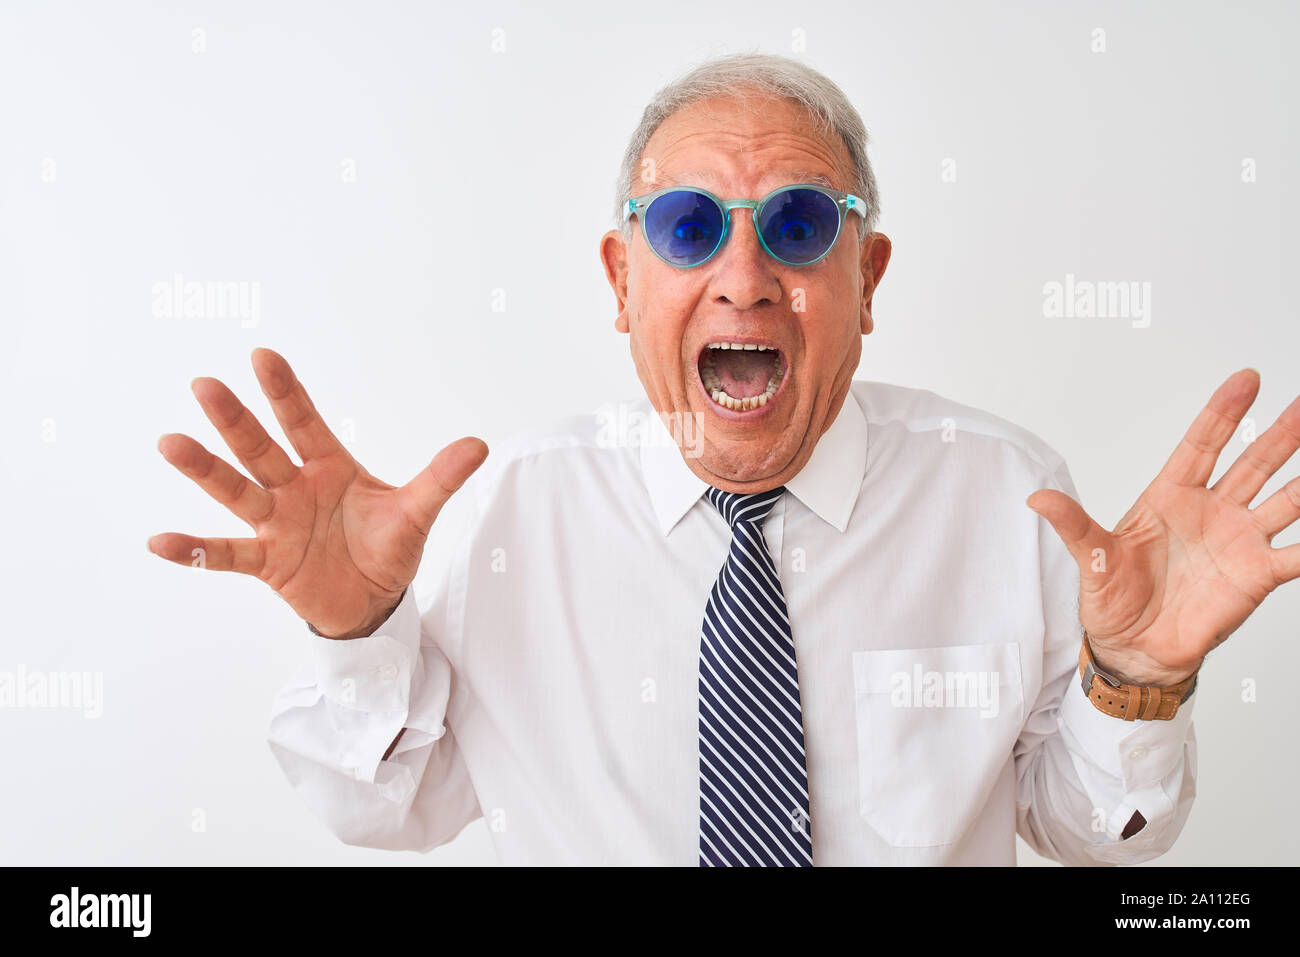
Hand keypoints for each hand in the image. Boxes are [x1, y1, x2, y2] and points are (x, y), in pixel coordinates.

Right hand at [148, 348, 487, 637]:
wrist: (374, 601)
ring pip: (236, 492)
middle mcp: (294, 489)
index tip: (262, 356)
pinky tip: (161, 542)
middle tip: (205, 384)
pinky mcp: (266, 563)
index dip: (285, 392)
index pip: (303, 422)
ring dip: (204, 470)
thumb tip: (478, 445)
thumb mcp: (417, 512)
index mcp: (329, 468)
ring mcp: (275, 524)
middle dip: (235, 420)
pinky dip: (194, 552)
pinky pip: (225, 555)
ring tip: (171, 442)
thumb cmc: (387, 548)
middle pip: (260, 449)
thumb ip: (441, 479)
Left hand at [1027, 369, 1299, 685]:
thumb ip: (1073, 526)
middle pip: (1254, 462)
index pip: (1202, 445)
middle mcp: (1212, 511)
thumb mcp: (1092, 560)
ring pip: (1285, 499)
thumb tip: (1037, 499)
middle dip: (1281, 432)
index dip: (1223, 413)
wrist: (1135, 650)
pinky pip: (1298, 554)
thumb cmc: (1114, 601)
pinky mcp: (1256, 575)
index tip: (1247, 379)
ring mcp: (1239, 540)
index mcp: (1171, 497)